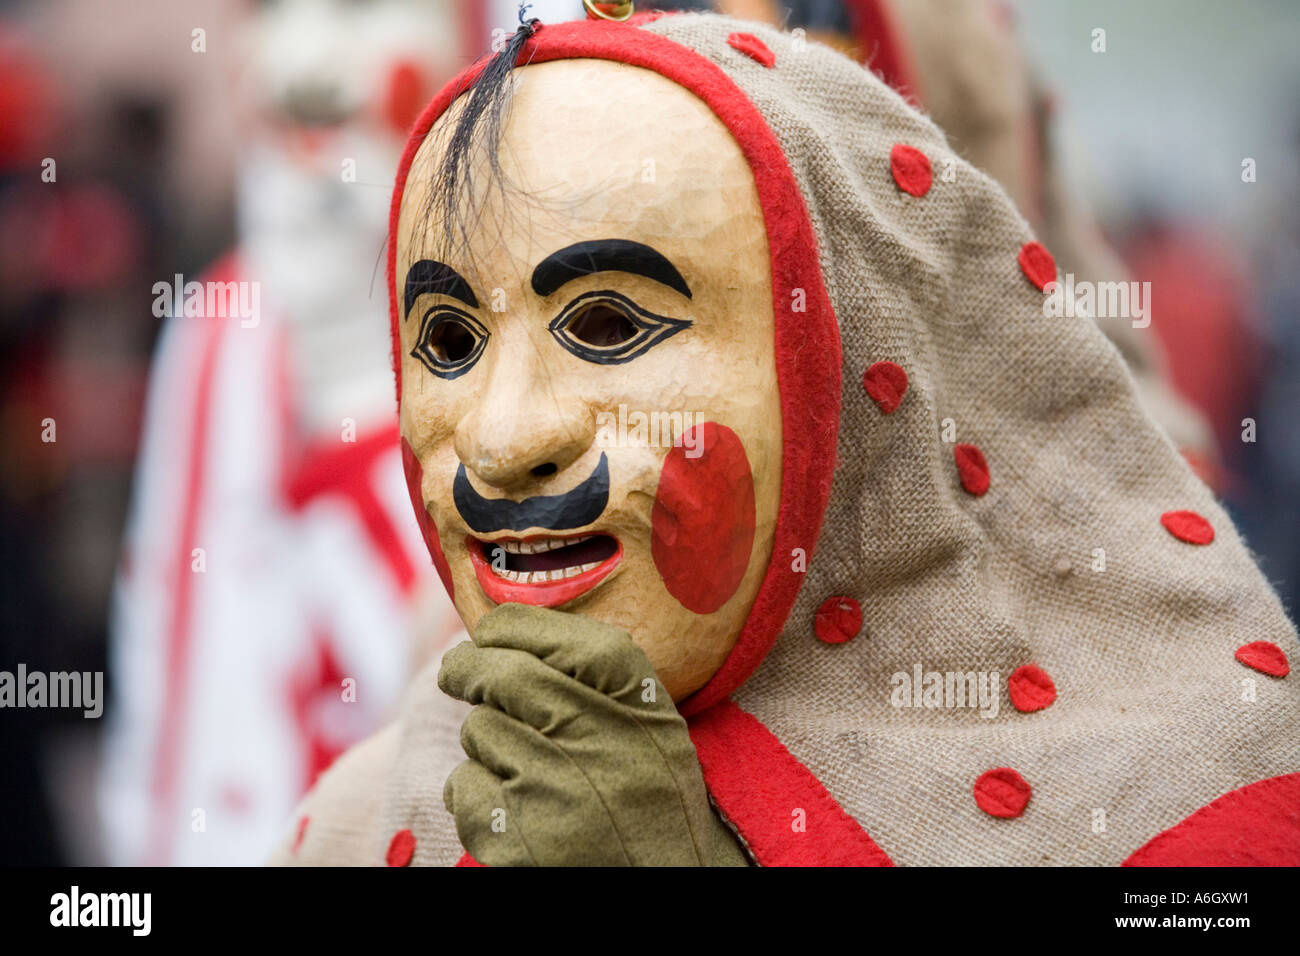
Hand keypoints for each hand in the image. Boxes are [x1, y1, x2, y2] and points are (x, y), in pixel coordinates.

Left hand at [438, 603, 747, 865]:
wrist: (663, 879)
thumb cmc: (645, 794)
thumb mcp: (650, 725)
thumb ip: (596, 676)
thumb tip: (501, 627)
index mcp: (640, 702)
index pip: (562, 638)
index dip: (512, 627)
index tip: (488, 632)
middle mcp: (602, 740)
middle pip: (504, 675)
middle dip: (467, 668)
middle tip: (456, 671)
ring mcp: (557, 792)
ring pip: (480, 729)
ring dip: (486, 742)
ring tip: (526, 768)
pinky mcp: (518, 841)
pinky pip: (463, 786)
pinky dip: (474, 794)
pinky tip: (513, 808)